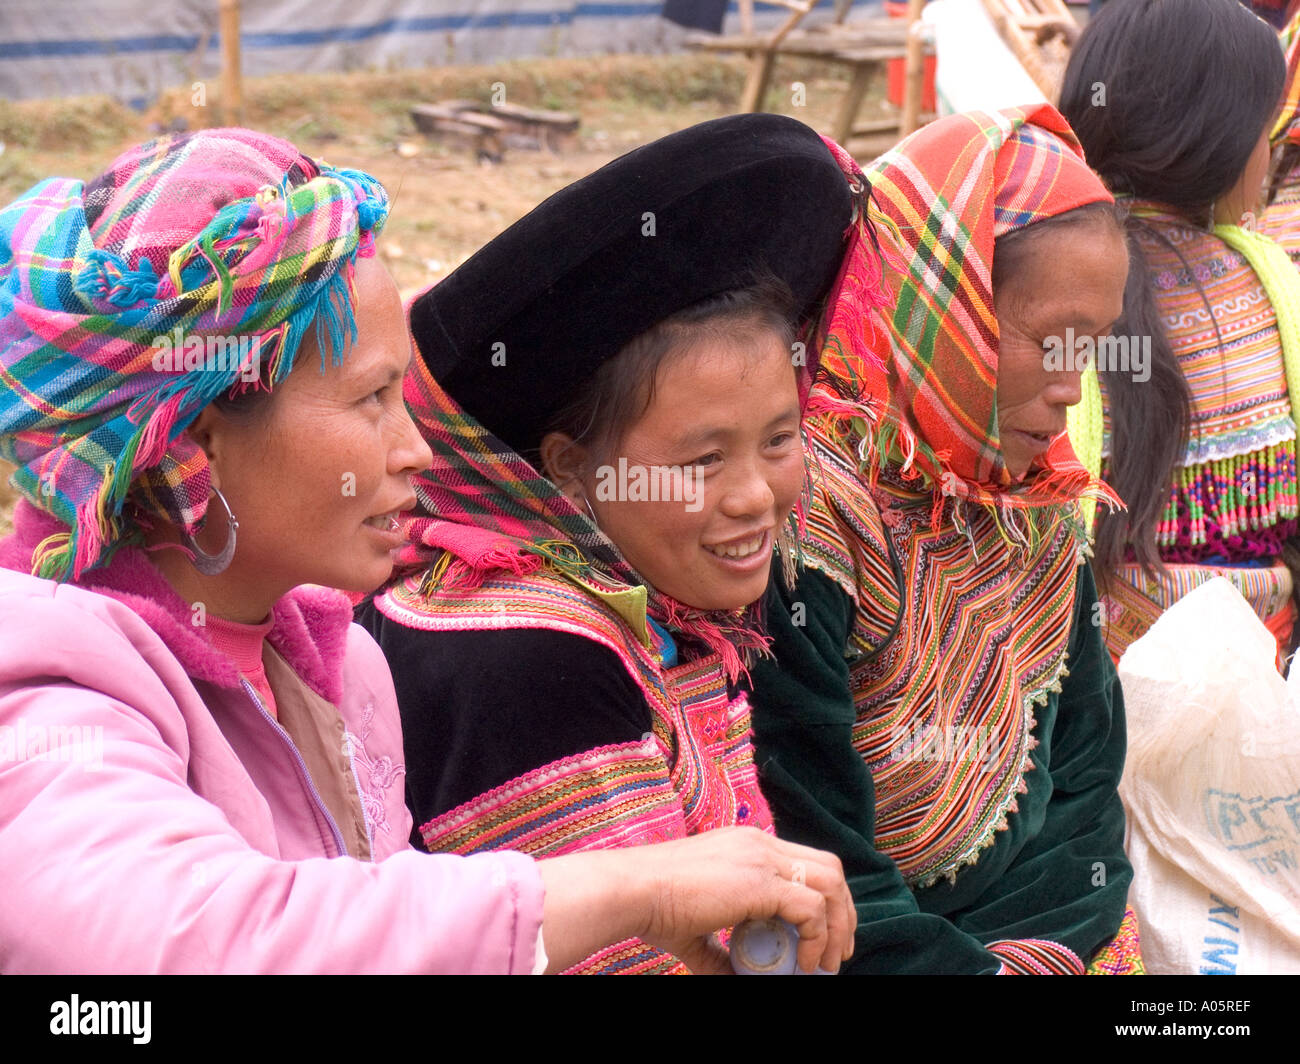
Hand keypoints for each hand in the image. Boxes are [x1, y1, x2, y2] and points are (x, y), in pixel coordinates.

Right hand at [537, 827, 854, 973]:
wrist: (632, 891)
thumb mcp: (695, 929)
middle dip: (843, 912)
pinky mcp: (760, 881)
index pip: (805, 862)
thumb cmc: (652, 907)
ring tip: (825, 963)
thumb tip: (735, 978)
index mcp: (748, 845)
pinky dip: (815, 938)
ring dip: (837, 927)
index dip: (824, 900)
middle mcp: (760, 843)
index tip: (822, 938)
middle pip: (829, 868)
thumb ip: (719, 952)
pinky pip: (810, 908)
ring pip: (829, 884)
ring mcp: (762, 858)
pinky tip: (803, 963)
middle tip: (837, 953)